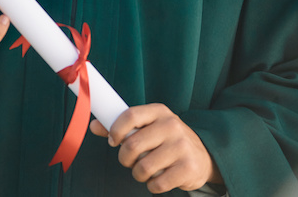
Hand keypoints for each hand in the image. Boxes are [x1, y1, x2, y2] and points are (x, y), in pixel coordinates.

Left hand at [90, 103, 221, 192]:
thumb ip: (122, 126)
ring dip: (138, 174)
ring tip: (144, 170)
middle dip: (125, 158)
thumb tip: (94, 126)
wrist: (203, 157)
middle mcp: (172, 126)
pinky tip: (157, 179)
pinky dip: (152, 185)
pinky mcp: (188, 168)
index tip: (113, 141)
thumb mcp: (149, 127)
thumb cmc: (167, 141)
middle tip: (129, 161)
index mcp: (160, 112)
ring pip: (143, 167)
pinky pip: (157, 183)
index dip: (115, 130)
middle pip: (132, 145)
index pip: (130, 115)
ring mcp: (181, 147)